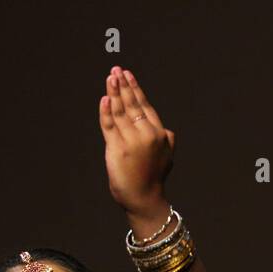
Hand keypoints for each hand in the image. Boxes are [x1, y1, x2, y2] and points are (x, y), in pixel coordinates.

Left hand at [98, 67, 173, 216]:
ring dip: (115, 93)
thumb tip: (166, 131)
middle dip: (124, 86)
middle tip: (116, 71)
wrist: (145, 199)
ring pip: (121, 112)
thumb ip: (165, 140)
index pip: (145, 106)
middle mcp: (147, 135)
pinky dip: (106, 111)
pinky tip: (105, 99)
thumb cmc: (153, 178)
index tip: (128, 75)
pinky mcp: (118, 149)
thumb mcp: (166, 156)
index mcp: (160, 134)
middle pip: (133, 105)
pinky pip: (110, 126)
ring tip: (110, 79)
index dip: (136, 90)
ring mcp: (132, 141)